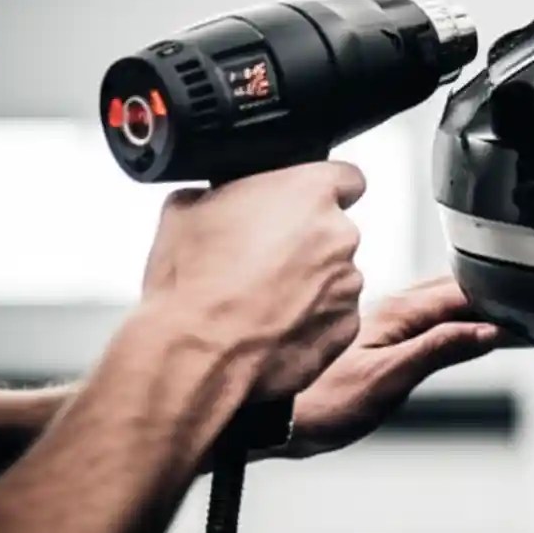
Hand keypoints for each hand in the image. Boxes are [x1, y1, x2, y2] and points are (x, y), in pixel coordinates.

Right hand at [137, 162, 366, 401]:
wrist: (197, 354)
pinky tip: (272, 328)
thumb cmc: (193, 284)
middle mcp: (339, 236)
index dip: (324, 191)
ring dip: (309, 285)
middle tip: (264, 260)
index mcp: (308, 192)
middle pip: (335, 232)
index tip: (306, 204)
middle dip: (306, 243)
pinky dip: (310, 322)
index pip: (346, 178)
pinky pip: (333, 318)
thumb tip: (221, 199)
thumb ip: (221, 193)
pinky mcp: (345, 329)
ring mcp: (347, 285)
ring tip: (261, 301)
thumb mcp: (185, 210)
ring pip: (336, 278)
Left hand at [271, 276, 505, 457]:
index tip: (531, 308)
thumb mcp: (386, 380)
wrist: (266, 417)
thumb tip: (484, 330)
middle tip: (528, 308)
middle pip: (455, 290)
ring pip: (438, 300)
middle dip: (492, 295)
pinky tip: (454, 325)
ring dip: (471, 303)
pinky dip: (450, 316)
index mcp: (397, 312)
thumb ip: (437, 349)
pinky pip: (423, 315)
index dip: (501, 300)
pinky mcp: (372, 337)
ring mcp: (380, 321)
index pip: (464, 295)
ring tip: (503, 313)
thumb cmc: (316, 404)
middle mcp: (389, 308)